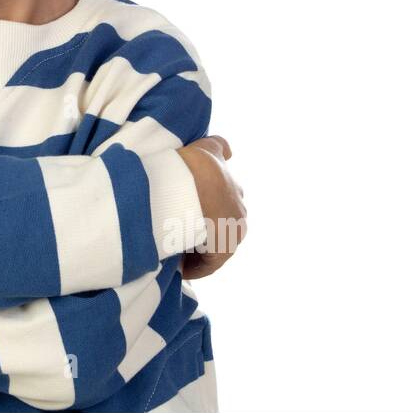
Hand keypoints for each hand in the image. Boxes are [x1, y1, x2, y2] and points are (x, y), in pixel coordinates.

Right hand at [176, 135, 246, 279]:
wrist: (195, 177)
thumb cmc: (197, 163)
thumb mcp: (209, 147)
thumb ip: (220, 146)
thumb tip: (229, 152)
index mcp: (235, 194)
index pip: (221, 209)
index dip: (203, 213)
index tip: (184, 218)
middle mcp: (239, 215)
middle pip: (219, 230)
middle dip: (201, 234)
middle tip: (176, 235)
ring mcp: (233, 233)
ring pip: (213, 247)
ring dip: (196, 250)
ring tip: (173, 251)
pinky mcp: (224, 250)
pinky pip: (208, 264)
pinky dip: (194, 266)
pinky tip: (177, 265)